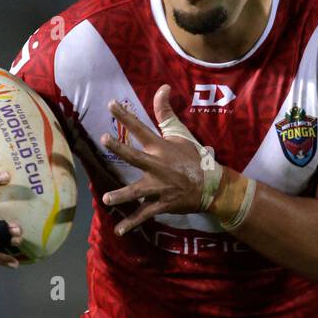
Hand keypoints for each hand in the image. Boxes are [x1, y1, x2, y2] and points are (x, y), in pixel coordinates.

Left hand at [100, 84, 212, 234]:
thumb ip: (166, 112)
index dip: (126, 115)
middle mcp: (158, 166)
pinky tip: (118, 231)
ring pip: (138, 191)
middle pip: (136, 156)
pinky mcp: (162, 203)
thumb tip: (161, 87)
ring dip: (123, 195)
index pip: (141, 128)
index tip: (111, 104)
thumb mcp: (181, 133)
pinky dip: (132, 224)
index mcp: (161, 148)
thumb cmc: (194, 158)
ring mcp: (160, 187)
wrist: (212, 186)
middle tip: (104, 140)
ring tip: (107, 198)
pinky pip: (144, 214)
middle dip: (120, 148)